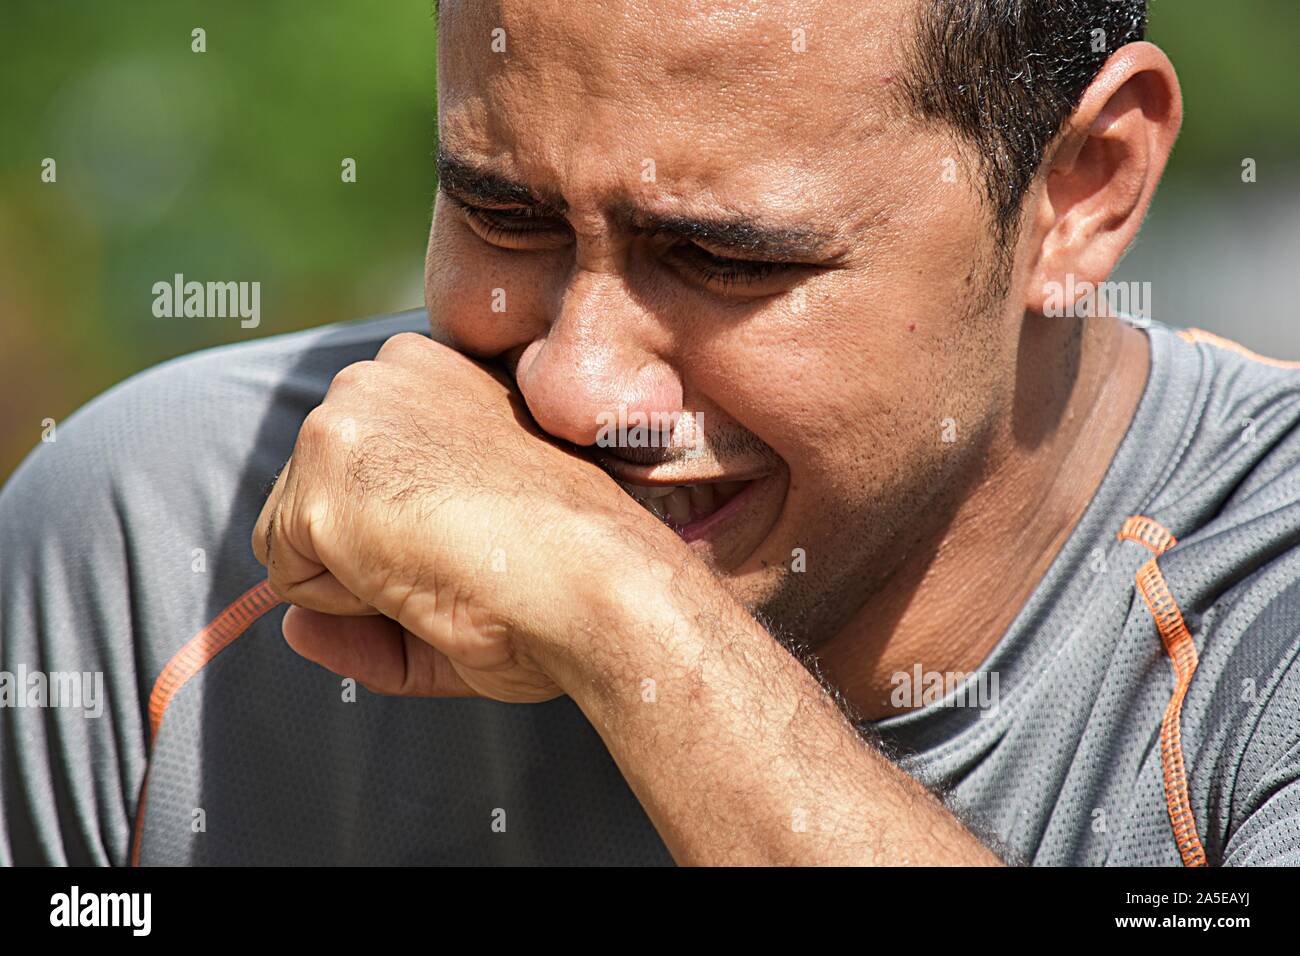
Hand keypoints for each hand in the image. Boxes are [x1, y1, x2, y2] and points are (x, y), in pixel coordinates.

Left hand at [251, 332, 686, 701]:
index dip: (401, 527)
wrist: (599, 581)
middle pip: (313, 493)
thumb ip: (373, 589)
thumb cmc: (566, 573)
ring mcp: (346, 419)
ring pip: (293, 535)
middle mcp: (381, 372)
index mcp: (431, 372)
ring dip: (356, 582)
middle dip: (366, 552)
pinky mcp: (321, 479)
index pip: (359, 460)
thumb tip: (290, 629)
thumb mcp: (469, 561)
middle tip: (459, 561)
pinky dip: (347, 609)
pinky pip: (290, 581)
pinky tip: (421, 580)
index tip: (474, 536)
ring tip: (443, 568)